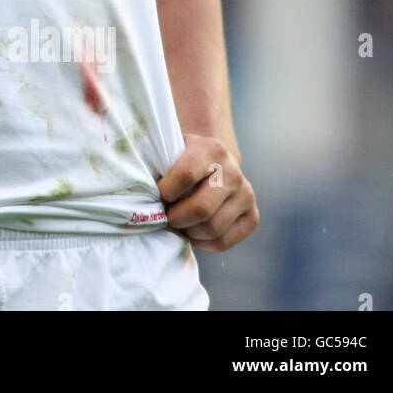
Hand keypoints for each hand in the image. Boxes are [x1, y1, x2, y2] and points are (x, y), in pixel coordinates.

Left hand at [158, 133, 258, 251]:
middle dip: (176, 218)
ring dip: (189, 231)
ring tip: (178, 223)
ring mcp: (246, 193)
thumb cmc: (181, 158)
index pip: (186, 174)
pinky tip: (193, 233)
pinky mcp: (252, 215)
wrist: (214, 160)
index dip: (166, 191)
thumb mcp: (171, 149)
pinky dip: (204, 243)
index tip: (158, 195)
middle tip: (166, 216)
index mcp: (211, 149)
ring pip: (213, 228)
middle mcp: (233, 171)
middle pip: (201, 208)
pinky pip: (226, 241)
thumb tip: (140, 189)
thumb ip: (158, 163)